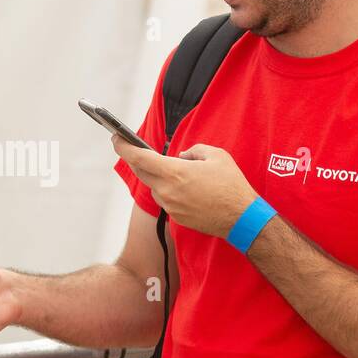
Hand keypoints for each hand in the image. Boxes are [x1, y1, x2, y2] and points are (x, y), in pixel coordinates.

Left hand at [113, 136, 257, 238]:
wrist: (241, 219)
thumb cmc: (231, 185)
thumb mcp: (216, 155)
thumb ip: (193, 151)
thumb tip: (182, 157)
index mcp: (174, 172)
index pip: (138, 158)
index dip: (123, 147)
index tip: (116, 138)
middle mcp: (167, 190)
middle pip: (141, 172)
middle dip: (138, 160)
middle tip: (138, 150)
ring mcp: (170, 206)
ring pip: (155, 186)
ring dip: (159, 177)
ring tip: (180, 172)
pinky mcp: (175, 217)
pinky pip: (166, 199)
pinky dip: (170, 190)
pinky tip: (188, 189)